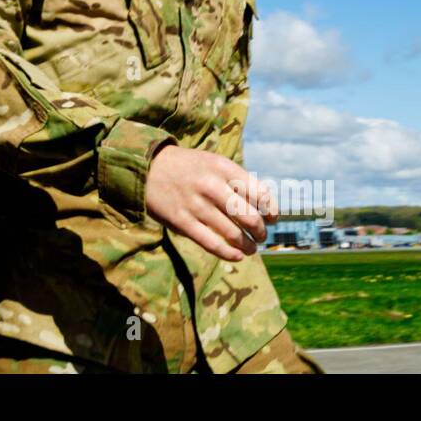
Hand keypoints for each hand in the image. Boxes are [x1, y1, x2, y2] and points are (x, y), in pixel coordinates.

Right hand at [144, 145, 277, 261]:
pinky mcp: (182, 221)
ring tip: (251, 249)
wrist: (147, 167)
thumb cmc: (187, 167)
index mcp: (223, 168)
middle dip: (260, 231)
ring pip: (233, 233)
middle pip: (249, 216)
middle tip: (261, 236)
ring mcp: (196, 204)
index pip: (259, 193)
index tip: (273, 219)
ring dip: (248, 245)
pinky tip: (237, 256)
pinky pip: (211, 243)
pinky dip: (228, 253)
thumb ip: (235, 181)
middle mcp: (212, 185)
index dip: (271, 210)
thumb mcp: (213, 163)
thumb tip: (263, 206)